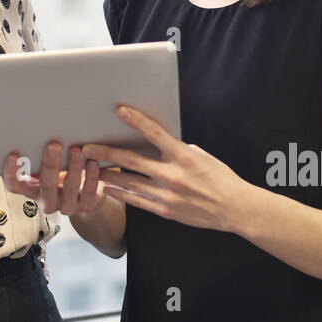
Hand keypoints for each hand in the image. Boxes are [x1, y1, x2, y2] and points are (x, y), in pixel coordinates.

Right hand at [2, 142, 105, 216]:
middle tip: (54, 146)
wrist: (87, 195)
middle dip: (50, 164)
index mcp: (32, 190)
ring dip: (73, 167)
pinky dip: (91, 176)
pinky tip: (92, 162)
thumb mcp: (47, 167)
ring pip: (69, 188)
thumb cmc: (62, 174)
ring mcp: (67, 206)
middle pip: (45, 186)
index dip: (10, 173)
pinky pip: (89, 192)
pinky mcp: (86, 206)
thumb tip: (35, 132)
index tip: (13, 155)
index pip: (14, 186)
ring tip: (76, 150)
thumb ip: (39, 157)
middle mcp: (47, 201)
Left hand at [82, 105, 251, 233]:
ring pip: (128, 182)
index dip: (136, 120)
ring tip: (89, 168)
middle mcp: (173, 175)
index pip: (155, 133)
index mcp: (184, 156)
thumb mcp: (200, 156)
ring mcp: (167, 195)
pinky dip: (119, 193)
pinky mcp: (165, 210)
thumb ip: (176, 149)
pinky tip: (106, 188)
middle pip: (132, 160)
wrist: (234, 208)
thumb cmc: (219, 178)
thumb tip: (156, 142)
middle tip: (87, 146)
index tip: (120, 110)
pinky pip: (136, 201)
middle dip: (106, 152)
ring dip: (107, 174)